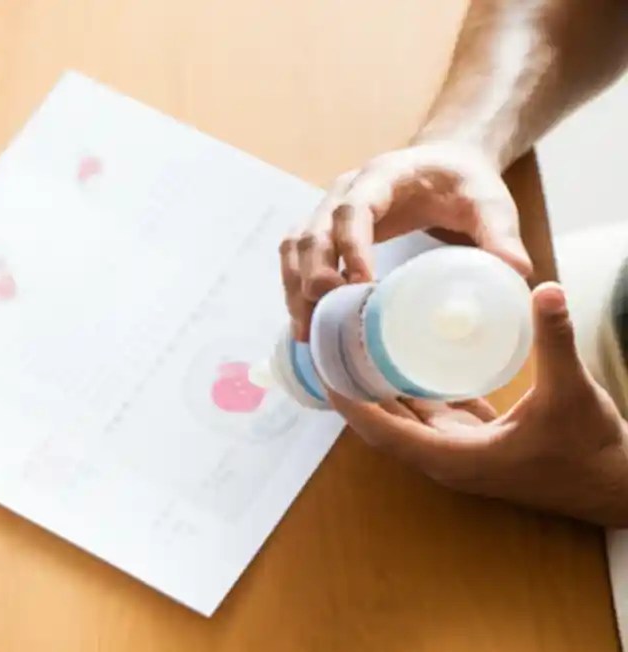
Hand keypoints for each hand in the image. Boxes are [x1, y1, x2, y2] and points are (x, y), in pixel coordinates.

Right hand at [281, 142, 532, 339]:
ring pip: (295, 245)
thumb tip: (517, 273)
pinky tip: (302, 321)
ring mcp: (327, 208)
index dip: (350, 246)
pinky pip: (294, 255)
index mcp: (382, 177)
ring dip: (294, 286)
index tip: (360, 285)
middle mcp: (344, 190)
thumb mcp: (488, 200)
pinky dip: (292, 286)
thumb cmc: (463, 182)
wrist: (442, 164)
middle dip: (313, 275)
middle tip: (324, 318)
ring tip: (305, 330)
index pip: (353, 209)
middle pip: (312, 231)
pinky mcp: (324, 229)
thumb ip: (500, 233)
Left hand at [332, 283, 627, 523]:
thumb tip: (546, 289)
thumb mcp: (572, 392)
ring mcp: (461, 454)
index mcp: (455, 457)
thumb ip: (555, 340)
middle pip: (383, 422)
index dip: (349, 401)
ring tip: (360, 345)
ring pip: (406, 418)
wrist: (620, 487)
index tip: (324, 367)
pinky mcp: (477, 445)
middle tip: (335, 343)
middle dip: (357, 387)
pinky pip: (432, 415)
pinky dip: (415, 391)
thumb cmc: (593, 450)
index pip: (381, 430)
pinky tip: (405, 360)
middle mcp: (448, 460)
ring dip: (382, 387)